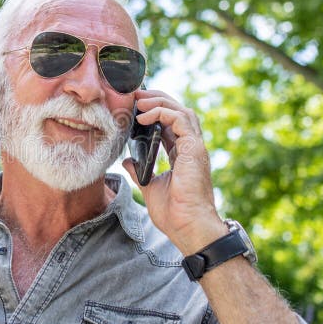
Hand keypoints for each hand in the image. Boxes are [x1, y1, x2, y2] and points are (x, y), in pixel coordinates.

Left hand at [122, 89, 225, 254]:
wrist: (188, 227)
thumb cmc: (174, 213)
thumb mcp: (150, 187)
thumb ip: (140, 171)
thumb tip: (127, 161)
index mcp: (182, 154)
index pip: (170, 124)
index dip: (154, 111)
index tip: (135, 106)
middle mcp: (190, 147)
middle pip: (177, 111)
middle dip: (157, 99)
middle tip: (135, 96)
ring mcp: (195, 147)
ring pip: (181, 110)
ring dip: (159, 102)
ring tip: (138, 101)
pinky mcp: (195, 149)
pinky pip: (181, 119)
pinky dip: (162, 112)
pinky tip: (144, 116)